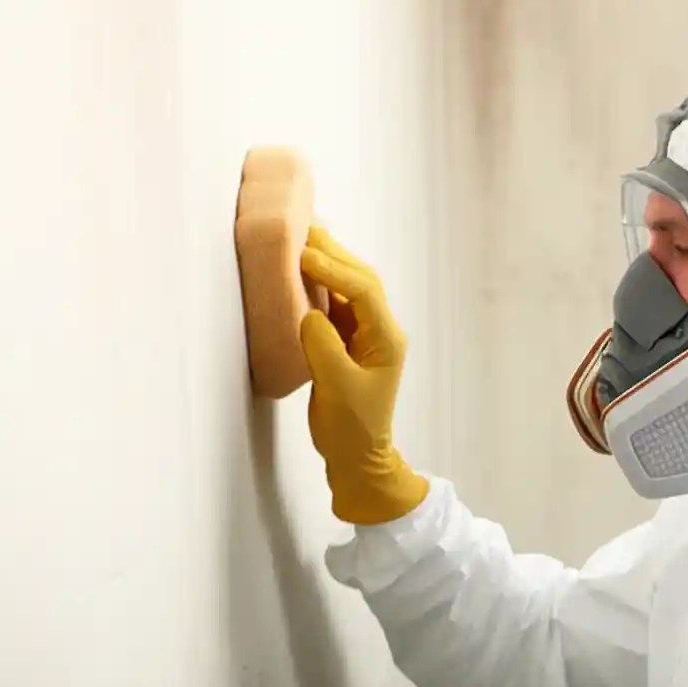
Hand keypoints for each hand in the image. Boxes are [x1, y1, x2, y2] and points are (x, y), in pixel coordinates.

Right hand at [299, 225, 428, 523]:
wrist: (357, 458)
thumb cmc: (351, 429)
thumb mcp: (336, 390)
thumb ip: (324, 348)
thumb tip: (311, 313)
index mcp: (387, 339)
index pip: (363, 292)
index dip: (335, 270)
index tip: (305, 256)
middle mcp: (381, 331)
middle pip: (361, 280)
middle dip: (333, 253)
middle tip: (302, 228)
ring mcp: (366, 335)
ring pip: (349, 287)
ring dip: (328, 262)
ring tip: (301, 238)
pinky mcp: (349, 342)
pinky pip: (337, 303)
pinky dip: (320, 283)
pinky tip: (301, 270)